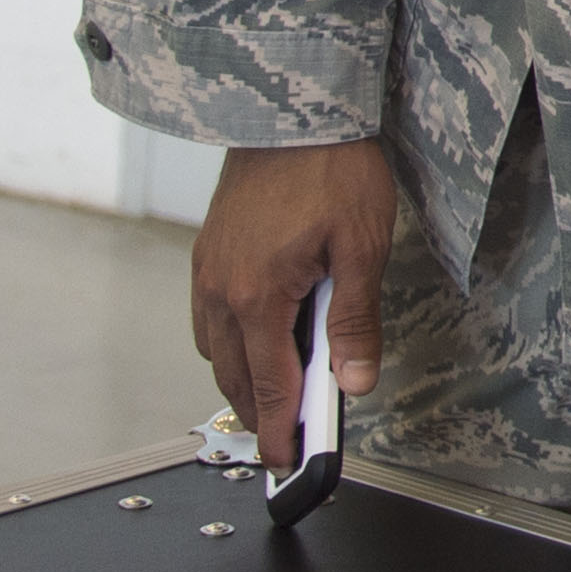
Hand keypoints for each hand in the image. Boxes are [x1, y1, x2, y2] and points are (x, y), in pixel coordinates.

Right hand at [191, 139, 396, 466]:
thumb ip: (355, 322)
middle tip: (285, 439)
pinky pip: (211, 316)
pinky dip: (232, 341)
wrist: (292, 108)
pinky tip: (261, 337)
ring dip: (243, 377)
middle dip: (258, 412)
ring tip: (279, 393)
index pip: (267, 385)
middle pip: (234, 375)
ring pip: (217, 348)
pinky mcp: (208, 251)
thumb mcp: (362, 248)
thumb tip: (355, 381)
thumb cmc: (331, 167)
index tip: (283, 463)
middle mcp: (220, 289)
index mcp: (258, 296)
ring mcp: (208, 270)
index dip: (278, 430)